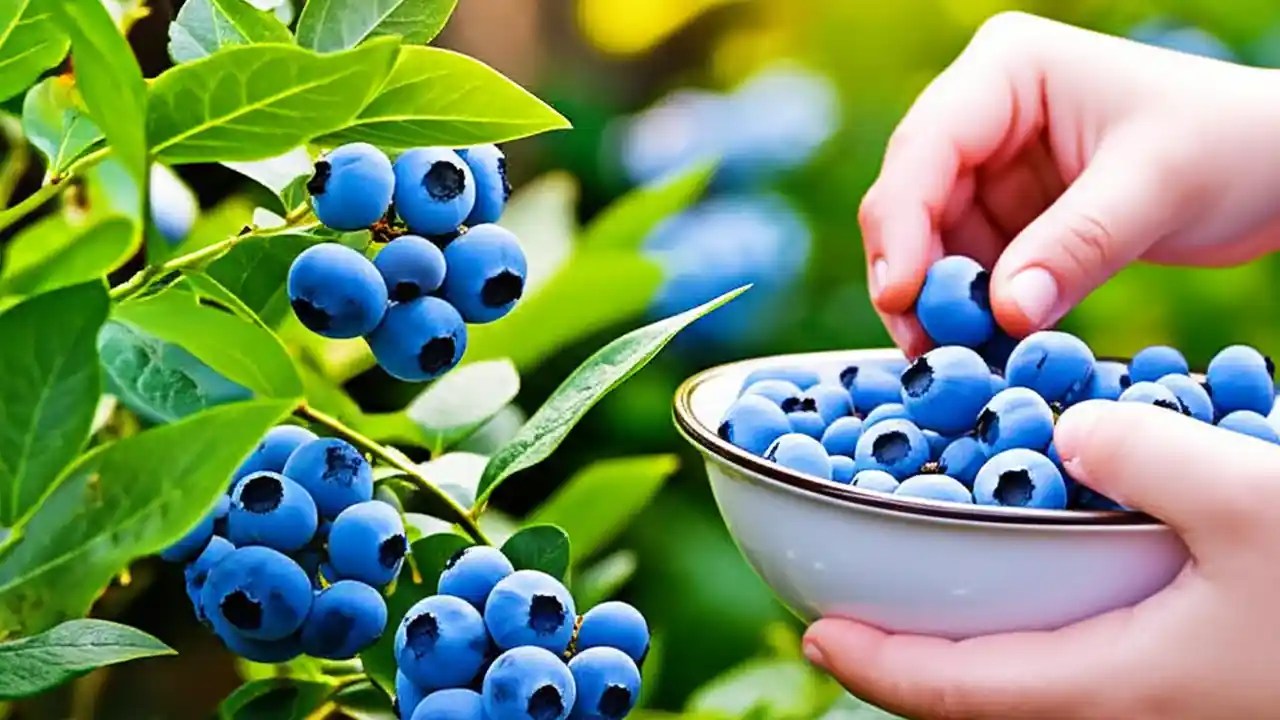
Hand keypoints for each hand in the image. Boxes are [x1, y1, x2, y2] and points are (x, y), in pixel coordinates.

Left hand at [803, 401, 1279, 718]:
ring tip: (932, 586)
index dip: (877, 665)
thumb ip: (1143, 455)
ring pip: (1035, 679)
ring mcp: (1166, 697)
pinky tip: (1045, 572)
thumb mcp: (1253, 499)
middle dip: (912, 660)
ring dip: (972, 643)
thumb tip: (1070, 428)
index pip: (961, 690)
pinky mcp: (1198, 673)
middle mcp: (1130, 703)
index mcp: (1119, 681)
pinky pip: (1087, 655)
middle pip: (985, 695)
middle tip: (858, 607)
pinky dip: (1038, 621)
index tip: (815, 629)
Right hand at [859, 12, 1279, 355]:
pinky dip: (974, 313)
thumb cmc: (1232, 145)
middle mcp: (984, 113)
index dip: (902, 224)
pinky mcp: (1010, 215)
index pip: (928, 148)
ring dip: (942, 305)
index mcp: (1007, 69)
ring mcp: (993, 166)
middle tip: (925, 349)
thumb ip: (1076, 248)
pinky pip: (970, 269)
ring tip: (962, 360)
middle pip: (913, 200)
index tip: (902, 296)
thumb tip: (1005, 314)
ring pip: (932, 244)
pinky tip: (988, 349)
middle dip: (916, 276)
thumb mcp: (1154, 189)